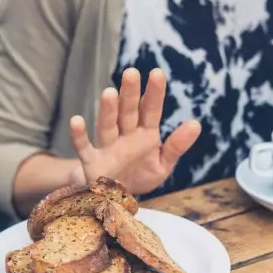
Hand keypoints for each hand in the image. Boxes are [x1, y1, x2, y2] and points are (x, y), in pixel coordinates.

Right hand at [68, 68, 201, 193]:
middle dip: (129, 94)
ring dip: (108, 110)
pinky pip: (84, 148)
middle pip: (127, 112)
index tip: (157, 73)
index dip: (154, 93)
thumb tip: (196, 124)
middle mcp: (125, 136)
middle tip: (131, 73)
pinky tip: (76, 121)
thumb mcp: (163, 164)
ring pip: (107, 125)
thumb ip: (177, 145)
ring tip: (109, 92)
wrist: (118, 199)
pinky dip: (79, 136)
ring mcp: (107, 147)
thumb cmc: (141, 175)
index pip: (151, 110)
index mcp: (145, 134)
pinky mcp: (92, 162)